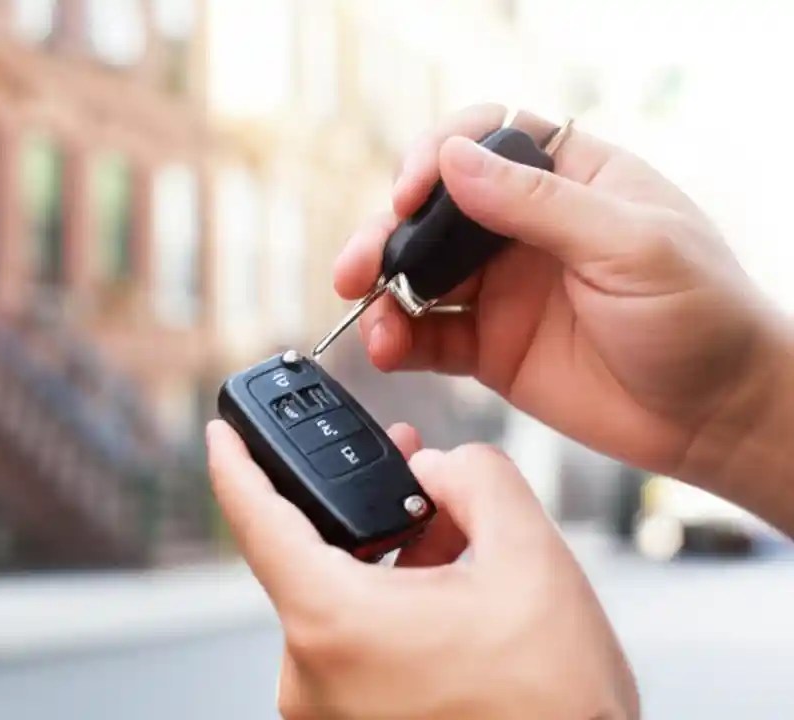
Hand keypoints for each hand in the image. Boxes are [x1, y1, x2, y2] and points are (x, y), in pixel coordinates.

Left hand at [206, 420, 638, 719]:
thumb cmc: (554, 707)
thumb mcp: (532, 562)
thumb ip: (478, 482)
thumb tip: (439, 465)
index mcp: (333, 623)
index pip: (255, 522)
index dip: (235, 464)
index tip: (221, 433)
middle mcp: (311, 675)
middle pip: (316, 558)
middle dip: (365, 505)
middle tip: (411, 466)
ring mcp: (327, 710)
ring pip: (341, 602)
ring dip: (388, 561)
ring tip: (455, 535)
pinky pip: (353, 646)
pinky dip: (388, 609)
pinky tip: (444, 591)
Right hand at [333, 104, 791, 523]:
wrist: (717, 418)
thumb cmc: (702, 318)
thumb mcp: (630, 246)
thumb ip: (538, 204)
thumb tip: (453, 160)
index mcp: (570, 181)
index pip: (486, 142)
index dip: (438, 155)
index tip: (412, 191)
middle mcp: (526, 230)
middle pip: (434, 210)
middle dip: (387, 230)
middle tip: (361, 262)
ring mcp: (503, 289)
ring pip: (418, 274)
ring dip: (380, 286)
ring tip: (364, 306)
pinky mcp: (489, 347)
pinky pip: (426, 337)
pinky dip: (396, 340)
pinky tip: (384, 347)